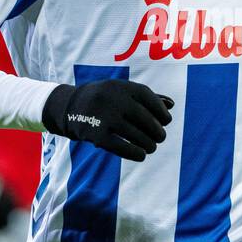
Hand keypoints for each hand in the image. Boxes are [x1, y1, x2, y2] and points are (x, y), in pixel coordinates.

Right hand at [42, 80, 172, 161]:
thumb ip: (147, 97)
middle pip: (144, 117)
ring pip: (134, 134)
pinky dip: (133, 152)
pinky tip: (141, 156)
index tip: (166, 121)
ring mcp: (103, 116)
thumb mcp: (123, 92)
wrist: (70, 106)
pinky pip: (119, 146)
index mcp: (121, 86)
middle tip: (160, 138)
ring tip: (151, 147)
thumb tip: (171, 105)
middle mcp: (112, 98)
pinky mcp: (94, 133)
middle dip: (156, 130)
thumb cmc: (105, 100)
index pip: (148, 97)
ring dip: (148, 143)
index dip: (161, 111)